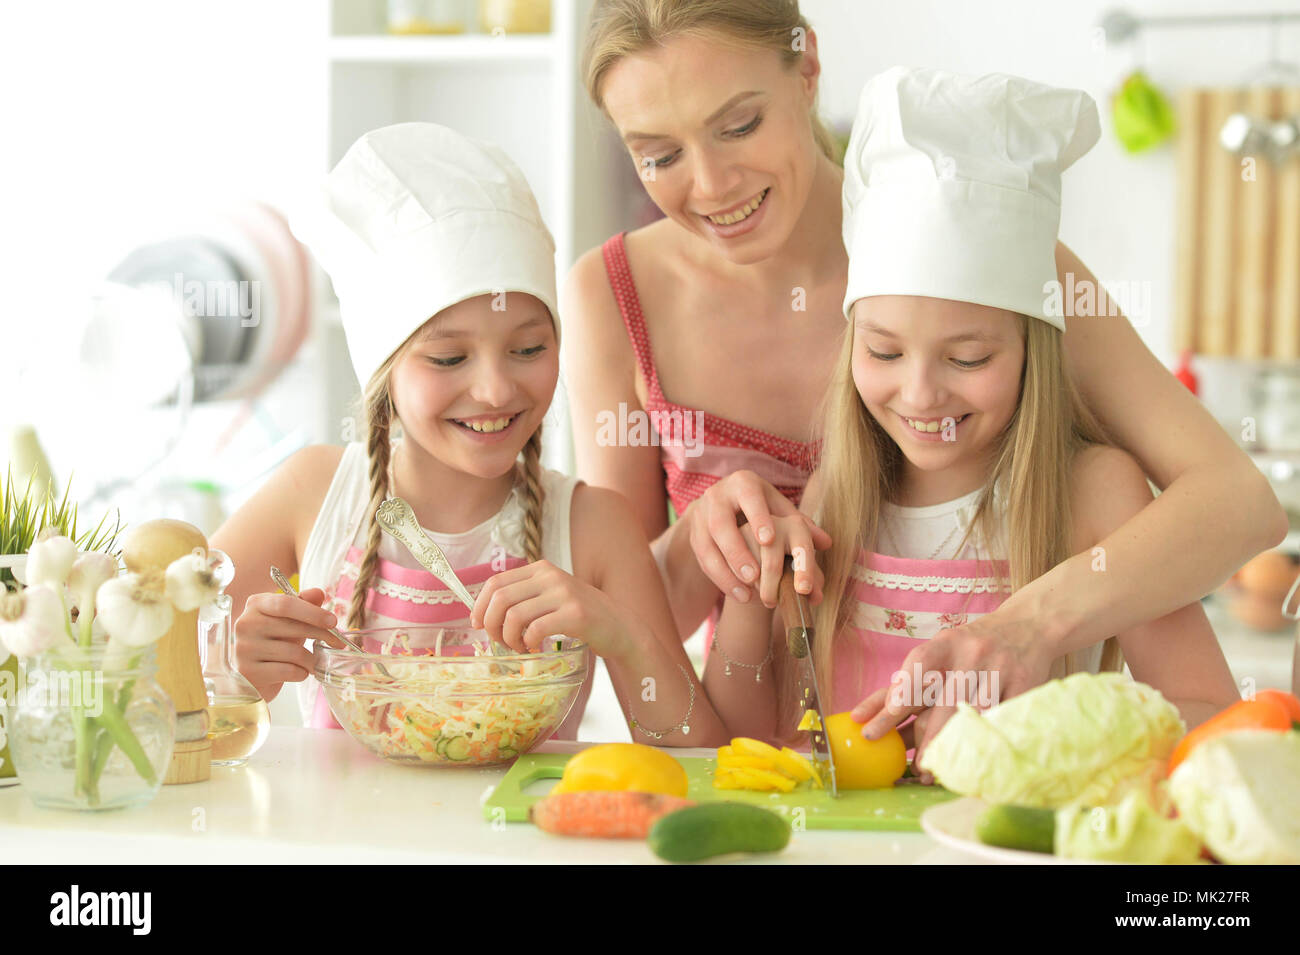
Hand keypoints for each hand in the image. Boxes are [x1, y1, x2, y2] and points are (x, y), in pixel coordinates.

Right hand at [233, 587, 342, 701]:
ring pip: (293, 653)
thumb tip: (318, 593)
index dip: (313, 612)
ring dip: (312, 660)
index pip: (286, 603)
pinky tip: (300, 672)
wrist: (249, 677)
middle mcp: (246, 624)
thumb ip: (303, 605)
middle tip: (338, 643)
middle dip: (322, 635)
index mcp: (256, 605)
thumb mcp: (288, 622)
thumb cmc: (272, 644)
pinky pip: (288, 671)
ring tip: (315, 663)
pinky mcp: (248, 672)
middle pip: (294, 627)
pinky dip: (301, 673)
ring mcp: (245, 648)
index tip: (333, 622)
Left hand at [471, 560, 634, 659]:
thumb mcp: (552, 597)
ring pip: (514, 616)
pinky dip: (528, 643)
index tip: (478, 625)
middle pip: (500, 599)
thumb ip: (525, 598)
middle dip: (492, 626)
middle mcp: (550, 576)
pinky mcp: (575, 614)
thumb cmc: (581, 617)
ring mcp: (564, 594)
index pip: (496, 582)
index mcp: (540, 569)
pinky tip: (534, 648)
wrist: (620, 628)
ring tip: (519, 648)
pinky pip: (536, 629)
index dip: (480, 606)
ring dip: (510, 639)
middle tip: (500, 642)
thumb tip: (485, 613)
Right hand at [685, 469, 830, 605]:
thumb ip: (801, 525)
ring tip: (747, 593)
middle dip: (737, 550)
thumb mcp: (780, 510)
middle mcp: (717, 496)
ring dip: (726, 571)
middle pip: (721, 524)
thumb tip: (826, 542)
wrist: (725, 506)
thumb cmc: (762, 509)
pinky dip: (720, 580)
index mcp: (743, 483)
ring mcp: (701, 516)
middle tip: (754, 575)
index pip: (749, 498)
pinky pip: (703, 560)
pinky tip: (739, 595)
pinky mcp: (694, 537)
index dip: (757, 518)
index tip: (768, 541)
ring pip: (707, 545)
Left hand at [850, 612, 1056, 775]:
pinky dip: (986, 739)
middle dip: (927, 737)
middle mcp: (971, 653)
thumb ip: (911, 682)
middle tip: (916, 766)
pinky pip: (1002, 718)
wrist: (1029, 626)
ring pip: (972, 715)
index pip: (918, 663)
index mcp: (945, 643)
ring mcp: (999, 669)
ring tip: (939, 770)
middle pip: (945, 700)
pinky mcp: (1024, 684)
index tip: (889, 713)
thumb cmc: (971, 647)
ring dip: (955, 746)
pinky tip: (975, 757)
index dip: (903, 688)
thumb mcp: (942, 651)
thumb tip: (868, 717)